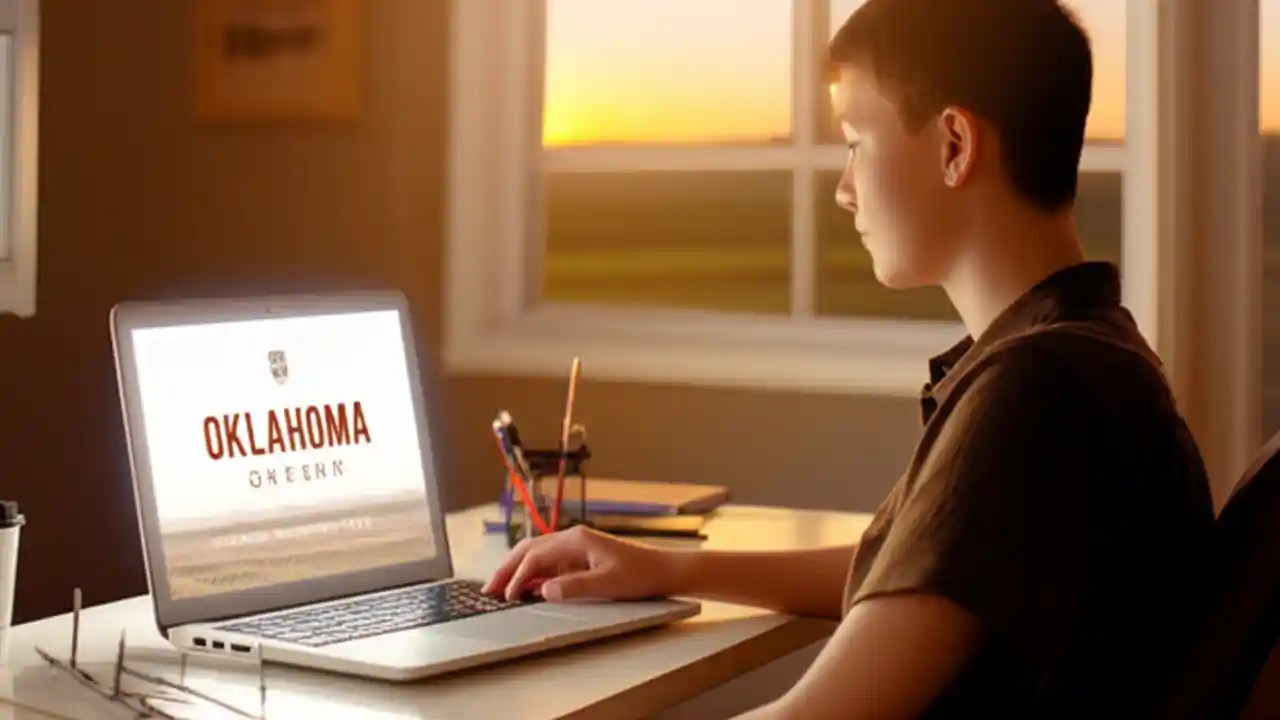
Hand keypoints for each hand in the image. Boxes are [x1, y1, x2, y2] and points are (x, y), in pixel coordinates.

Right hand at [481, 525, 675, 602]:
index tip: (507, 597)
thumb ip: (574, 587)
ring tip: (498, 588)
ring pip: (535, 554)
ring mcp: (574, 547)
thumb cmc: (639, 574)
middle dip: (506, 568)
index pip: (535, 556)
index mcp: (575, 540)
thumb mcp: (607, 584)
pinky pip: (547, 563)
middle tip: (488, 589)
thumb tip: (543, 590)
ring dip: (516, 569)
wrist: (662, 570)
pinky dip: (531, 574)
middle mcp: (571, 538)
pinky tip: (524, 588)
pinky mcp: (578, 557)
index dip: (518, 576)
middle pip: (528, 549)